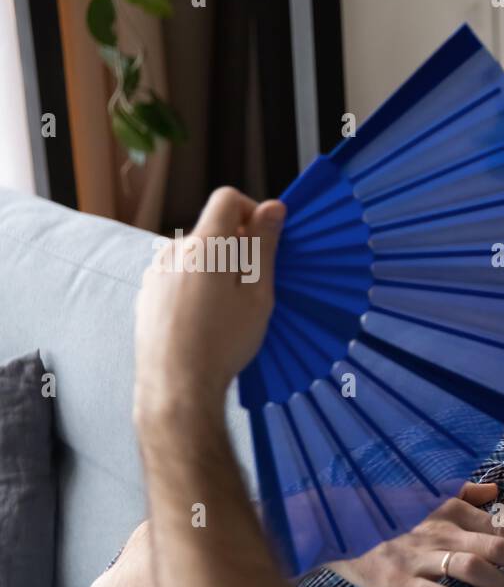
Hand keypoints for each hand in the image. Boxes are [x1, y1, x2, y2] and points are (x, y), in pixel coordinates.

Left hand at [133, 187, 284, 419]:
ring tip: (228, 311)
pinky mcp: (147, 295)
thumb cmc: (223, 342)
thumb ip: (263, 246)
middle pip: (212, 230)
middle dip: (236, 248)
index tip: (264, 242)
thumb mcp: (257, 294)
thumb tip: (272, 207)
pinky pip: (178, 277)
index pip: (227, 199)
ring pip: (195, 256)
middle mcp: (173, 251)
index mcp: (204, 245)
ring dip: (216, 270)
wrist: (176, 386)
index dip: (251, 212)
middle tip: (254, 288)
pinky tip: (205, 322)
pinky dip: (196, 288)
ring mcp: (155, 273)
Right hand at [326, 482, 503, 586]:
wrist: (333, 525)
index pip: (502, 527)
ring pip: (474, 565)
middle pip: (499, 544)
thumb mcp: (424, 496)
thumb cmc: (384, 514)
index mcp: (450, 510)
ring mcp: (421, 556)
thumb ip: (463, 493)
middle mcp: (442, 530)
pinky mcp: (402, 581)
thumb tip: (494, 491)